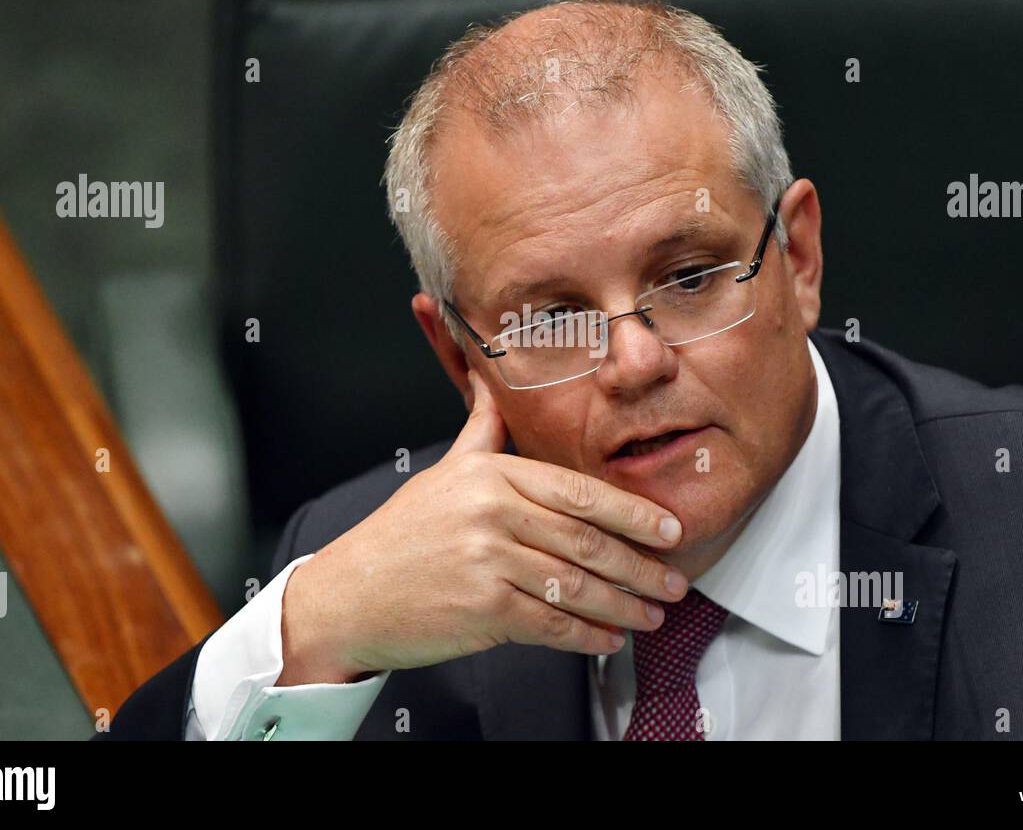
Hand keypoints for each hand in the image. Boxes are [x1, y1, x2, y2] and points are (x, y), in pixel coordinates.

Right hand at [277, 370, 687, 684]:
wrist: (349, 594)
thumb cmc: (400, 536)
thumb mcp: (443, 472)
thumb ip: (481, 432)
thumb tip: (492, 384)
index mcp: (491, 474)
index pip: (580, 492)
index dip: (634, 513)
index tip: (669, 529)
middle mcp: (492, 513)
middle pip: (587, 541)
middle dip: (640, 567)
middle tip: (673, 582)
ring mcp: (487, 561)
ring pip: (576, 586)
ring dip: (623, 606)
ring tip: (651, 615)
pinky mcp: (482, 608)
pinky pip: (551, 623)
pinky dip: (586, 635)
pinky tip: (608, 639)